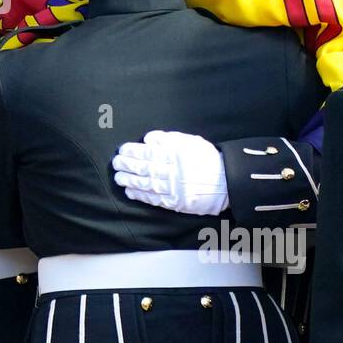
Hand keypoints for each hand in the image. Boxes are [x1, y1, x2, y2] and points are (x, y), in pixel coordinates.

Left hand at [112, 130, 228, 214]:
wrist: (227, 182)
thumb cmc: (208, 159)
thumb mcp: (190, 142)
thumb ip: (168, 139)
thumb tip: (148, 139)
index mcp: (177, 156)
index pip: (149, 154)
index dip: (133, 152)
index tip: (122, 150)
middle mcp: (174, 172)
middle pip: (145, 169)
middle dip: (128, 166)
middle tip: (115, 163)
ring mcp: (175, 189)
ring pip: (147, 184)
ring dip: (130, 181)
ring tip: (119, 178)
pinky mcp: (176, 203)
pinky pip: (155, 199)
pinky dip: (141, 196)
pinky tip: (130, 192)